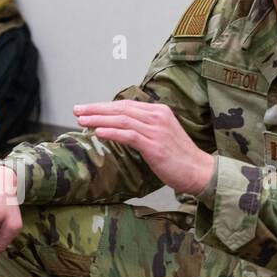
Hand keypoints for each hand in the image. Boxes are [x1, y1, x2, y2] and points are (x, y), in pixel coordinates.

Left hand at [74, 100, 213, 194]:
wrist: (199, 171)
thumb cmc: (178, 157)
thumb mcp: (161, 136)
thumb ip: (143, 128)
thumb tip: (119, 128)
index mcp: (158, 112)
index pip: (125, 105)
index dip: (103, 106)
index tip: (86, 109)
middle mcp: (157, 116)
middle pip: (120, 108)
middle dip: (96, 109)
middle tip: (77, 110)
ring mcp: (156, 130)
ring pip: (122, 120)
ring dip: (99, 119)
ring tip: (82, 121)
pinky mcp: (154, 145)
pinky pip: (128, 135)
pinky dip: (112, 132)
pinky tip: (98, 132)